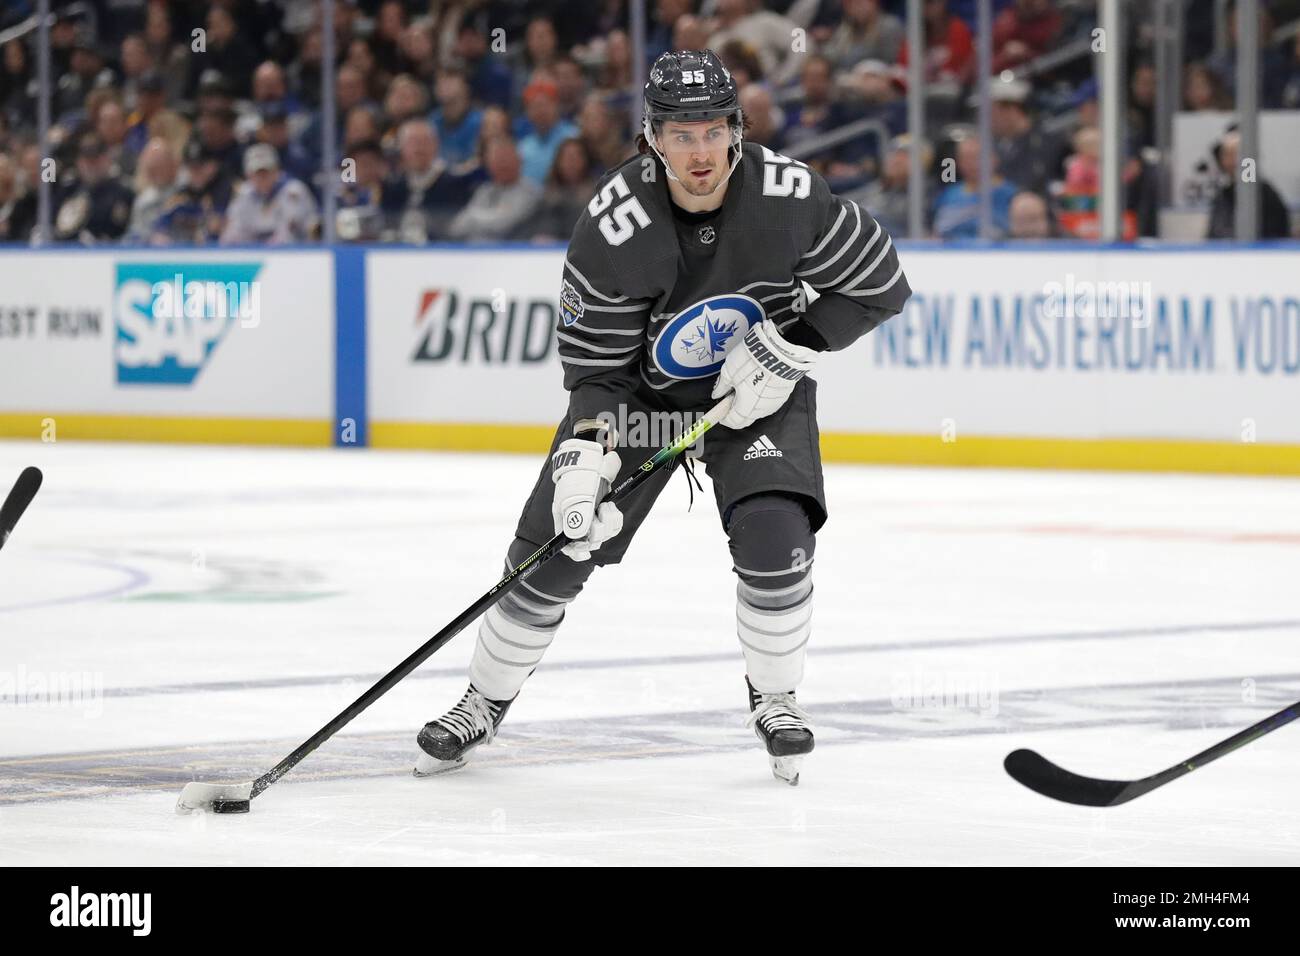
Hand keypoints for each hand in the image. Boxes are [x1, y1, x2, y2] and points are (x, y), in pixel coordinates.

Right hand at [551, 436, 622, 561]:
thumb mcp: (576, 496)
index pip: (565, 545)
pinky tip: (610, 507)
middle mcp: (577, 519)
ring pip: (604, 534)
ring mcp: (592, 514)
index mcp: (563, 518)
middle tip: (598, 516)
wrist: (594, 455)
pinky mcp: (605, 509)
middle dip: (597, 533)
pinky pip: (614, 525)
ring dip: (607, 523)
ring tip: (605, 507)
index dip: (574, 551)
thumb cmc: (580, 475)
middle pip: (588, 542)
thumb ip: (577, 519)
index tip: (584, 551)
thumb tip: (578, 540)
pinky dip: (615, 518)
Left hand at [710, 319, 818, 429]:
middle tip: (732, 396)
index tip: (720, 412)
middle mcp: (761, 410)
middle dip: (737, 411)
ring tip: (747, 387)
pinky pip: (770, 402)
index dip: (725, 418)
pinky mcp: (784, 395)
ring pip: (758, 411)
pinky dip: (762, 398)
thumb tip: (717, 393)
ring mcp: (774, 403)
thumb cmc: (753, 361)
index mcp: (745, 407)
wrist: (779, 350)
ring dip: (751, 404)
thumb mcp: (729, 371)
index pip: (733, 422)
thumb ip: (721, 386)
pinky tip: (760, 385)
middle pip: (746, 418)